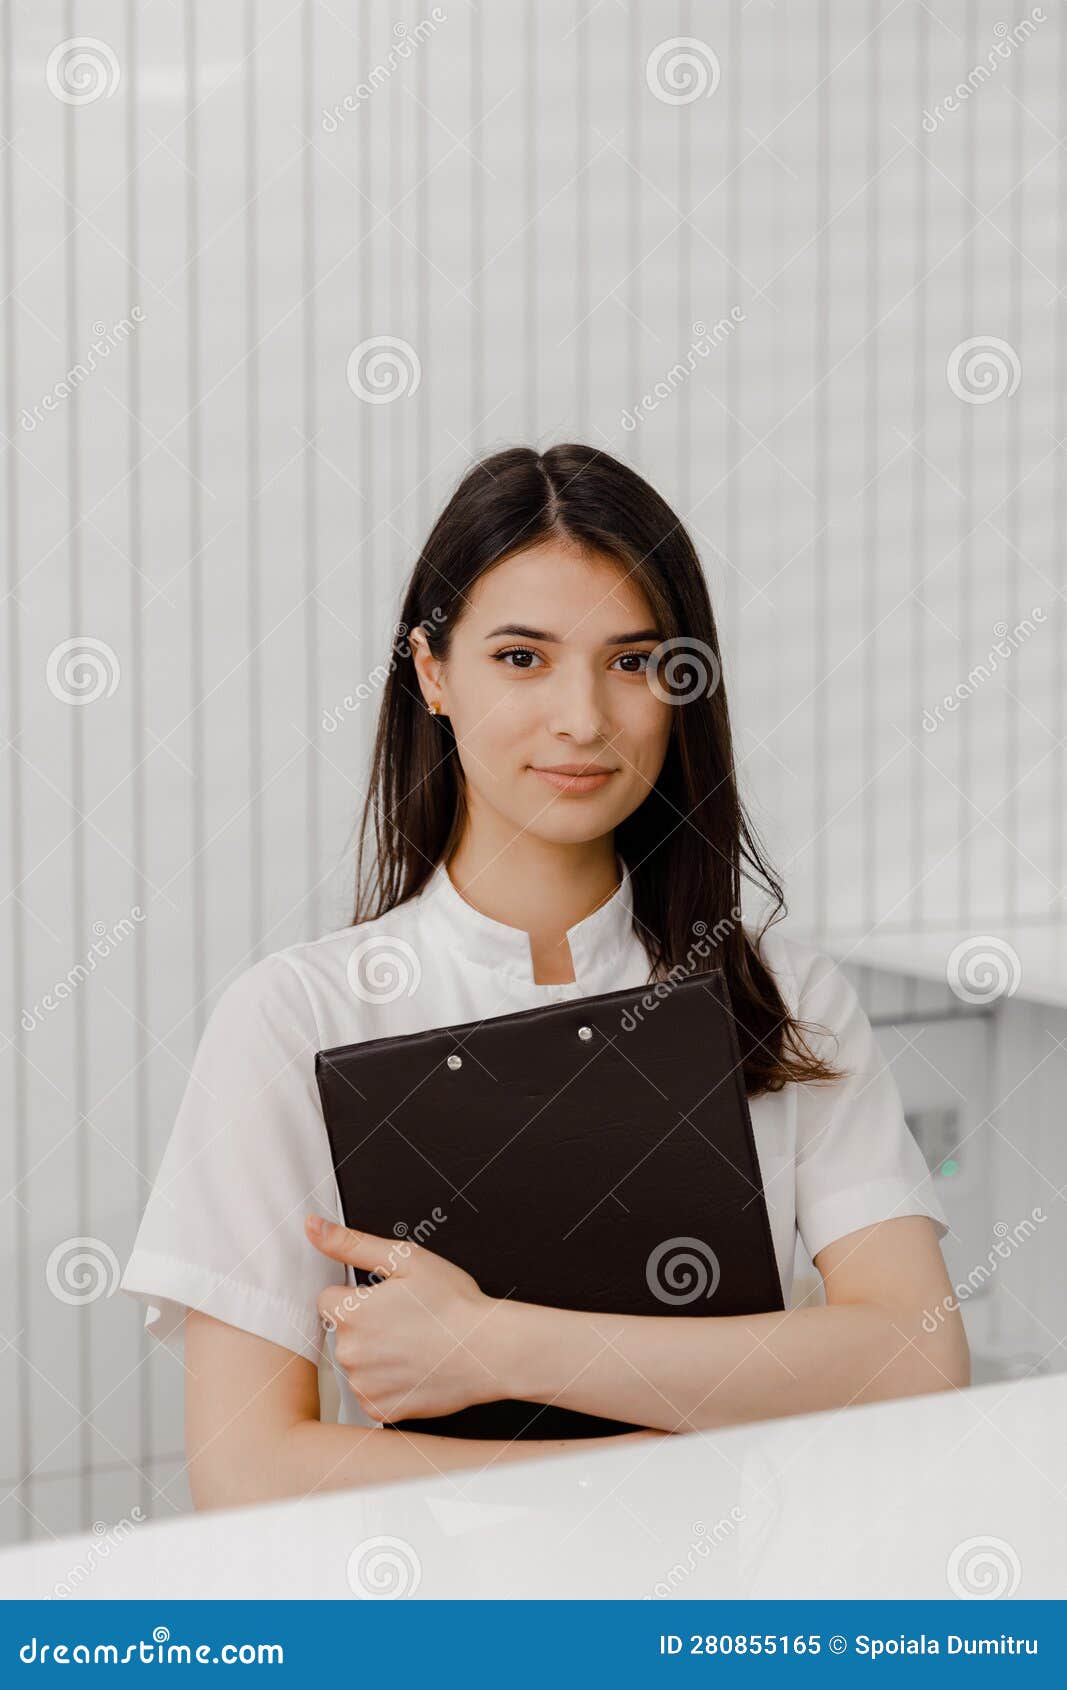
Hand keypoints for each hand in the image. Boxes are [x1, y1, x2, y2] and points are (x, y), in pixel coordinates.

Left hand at [306, 1214, 502, 1422]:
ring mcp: (364, 1385)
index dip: (358, 1296)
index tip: (385, 1299)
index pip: (329, 1299)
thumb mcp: (405, 1259)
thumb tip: (312, 1226)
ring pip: (356, 1364)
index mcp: (349, 1313)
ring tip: (413, 1345)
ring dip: (375, 1356)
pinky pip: (370, 1393)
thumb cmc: (453, 1303)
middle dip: (366, 1325)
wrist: (489, 1350)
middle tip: (406, 1321)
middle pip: (342, 1333)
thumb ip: (351, 1243)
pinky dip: (387, 1384)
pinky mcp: (380, 1410)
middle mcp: (349, 1353)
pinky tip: (413, 1369)